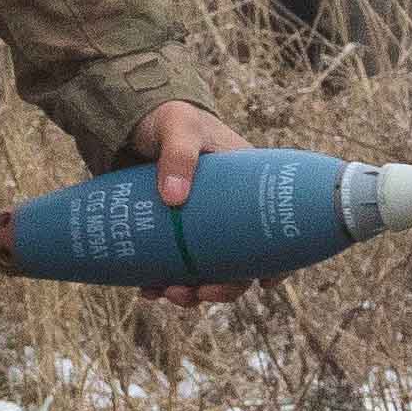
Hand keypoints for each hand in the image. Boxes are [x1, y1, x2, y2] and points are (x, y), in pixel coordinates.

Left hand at [131, 100, 258, 304]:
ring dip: (190, 293)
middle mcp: (227, 213)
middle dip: (223, 288)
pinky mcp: (170, 232)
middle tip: (201, 292)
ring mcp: (198, 226)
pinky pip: (172, 267)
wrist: (134, 120)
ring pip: (204, 272)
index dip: (277, 262)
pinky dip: (161, 284)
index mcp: (247, 188)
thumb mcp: (179, 126)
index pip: (274, 230)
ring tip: (167, 293)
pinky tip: (147, 290)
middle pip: (239, 263)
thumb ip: (179, 155)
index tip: (265, 283)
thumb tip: (175, 198)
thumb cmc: (170, 117)